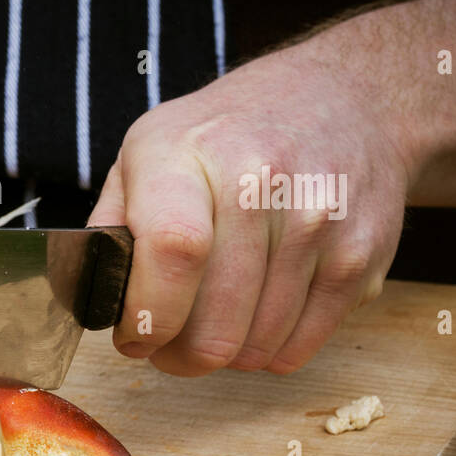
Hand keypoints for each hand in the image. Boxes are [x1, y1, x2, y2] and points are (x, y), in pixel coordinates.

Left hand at [89, 38, 408, 375]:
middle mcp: (260, 182)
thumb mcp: (147, 150)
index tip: (134, 339)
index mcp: (188, 154)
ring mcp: (319, 220)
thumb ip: (111, 224)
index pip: (173, 251)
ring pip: (257, 345)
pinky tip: (254, 319)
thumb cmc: (226, 135)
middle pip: (217, 321)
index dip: (150, 316)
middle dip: (179, 356)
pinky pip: (302, 345)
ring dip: (224, 356)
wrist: (345, 99)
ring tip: (210, 327)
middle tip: (167, 348)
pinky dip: (270, 351)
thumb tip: (92, 297)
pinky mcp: (362, 255)